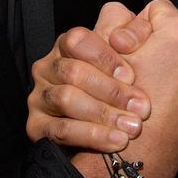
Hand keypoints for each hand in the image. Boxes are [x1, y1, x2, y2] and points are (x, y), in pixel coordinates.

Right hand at [28, 2, 153, 151]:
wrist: (119, 144)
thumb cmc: (132, 92)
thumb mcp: (140, 55)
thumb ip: (137, 33)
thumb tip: (126, 37)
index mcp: (71, 45)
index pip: (78, 40)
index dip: (106, 57)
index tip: (132, 75)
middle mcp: (50, 67)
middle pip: (73, 71)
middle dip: (111, 91)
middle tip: (140, 107)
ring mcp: (40, 97)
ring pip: (65, 99)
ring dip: (103, 114)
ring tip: (132, 126)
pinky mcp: (36, 126)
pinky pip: (60, 130)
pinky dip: (92, 136)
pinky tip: (117, 140)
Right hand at [90, 0, 177, 177]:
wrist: (142, 156)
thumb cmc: (124, 109)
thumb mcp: (111, 55)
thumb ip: (118, 23)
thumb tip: (122, 14)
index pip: (155, 9)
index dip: (133, 27)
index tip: (125, 50)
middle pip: (170, 30)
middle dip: (150, 44)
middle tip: (133, 69)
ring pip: (177, 51)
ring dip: (160, 61)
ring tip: (143, 84)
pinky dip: (171, 78)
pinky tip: (154, 95)